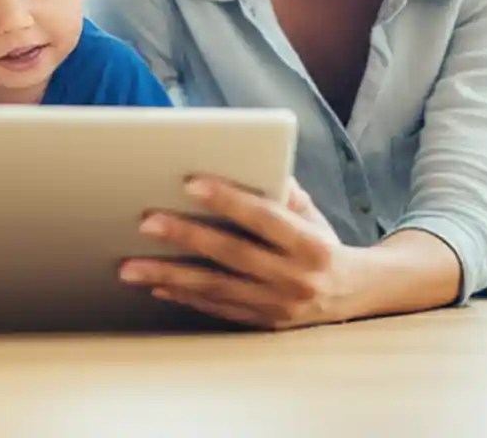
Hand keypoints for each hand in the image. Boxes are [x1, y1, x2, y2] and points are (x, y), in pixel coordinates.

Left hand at [119, 177, 357, 329]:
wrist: (355, 294)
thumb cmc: (322, 243)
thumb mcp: (312, 214)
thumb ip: (282, 192)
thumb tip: (250, 162)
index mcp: (310, 245)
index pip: (264, 218)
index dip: (228, 200)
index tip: (190, 183)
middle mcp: (294, 278)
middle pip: (232, 254)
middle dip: (186, 236)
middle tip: (146, 222)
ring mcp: (276, 306)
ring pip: (216, 288)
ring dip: (169, 275)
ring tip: (131, 266)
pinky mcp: (262, 324)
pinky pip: (216, 309)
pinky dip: (184, 296)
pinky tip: (156, 284)